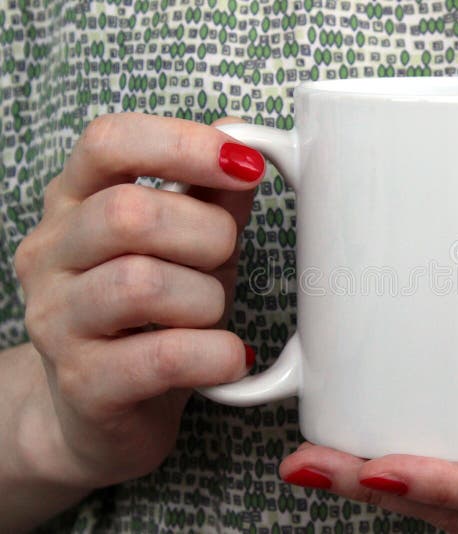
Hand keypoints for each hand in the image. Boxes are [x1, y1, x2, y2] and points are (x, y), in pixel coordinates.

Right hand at [12, 113, 263, 490]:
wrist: (102, 411)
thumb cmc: (155, 314)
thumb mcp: (189, 246)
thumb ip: (213, 195)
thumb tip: (247, 138)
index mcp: (75, 202)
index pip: (107, 142)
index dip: (182, 144)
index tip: (248, 166)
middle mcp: (50, 254)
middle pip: (129, 213)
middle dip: (207, 234)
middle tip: (225, 260)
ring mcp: (56, 320)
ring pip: (140, 284)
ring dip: (206, 299)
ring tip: (214, 317)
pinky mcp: (82, 383)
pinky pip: (162, 356)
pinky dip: (215, 354)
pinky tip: (230, 357)